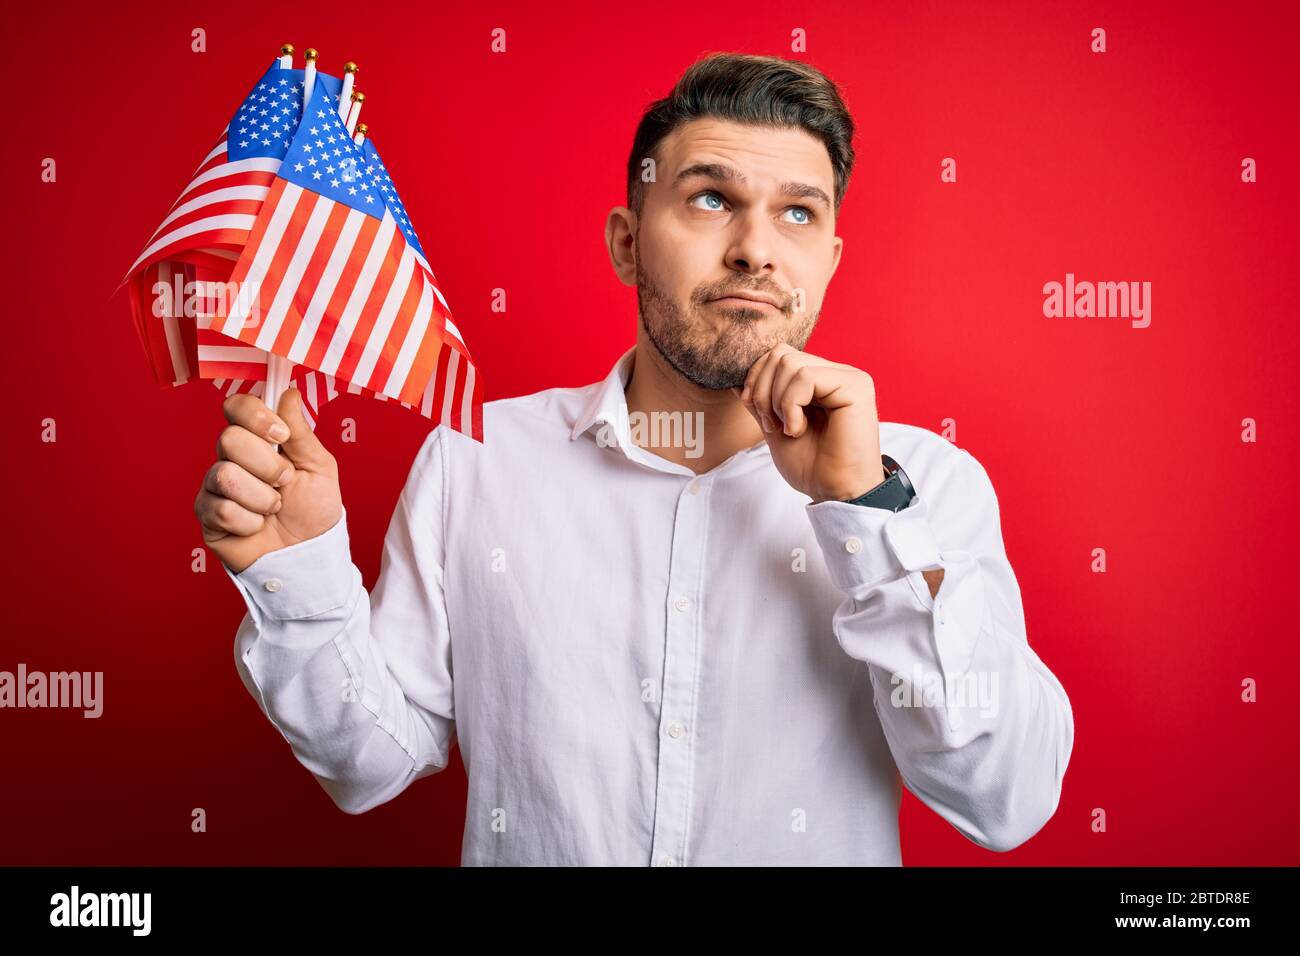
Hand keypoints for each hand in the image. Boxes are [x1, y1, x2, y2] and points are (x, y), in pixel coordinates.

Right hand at [194, 388, 342, 573]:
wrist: (308, 554)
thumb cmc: (314, 510)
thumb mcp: (318, 467)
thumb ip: (301, 432)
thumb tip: (289, 394)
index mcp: (258, 439)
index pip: (236, 407)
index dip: (255, 416)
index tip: (281, 436)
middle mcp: (231, 457)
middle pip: (229, 439)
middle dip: (267, 466)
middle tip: (285, 483)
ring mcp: (215, 485)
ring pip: (224, 476)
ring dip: (262, 497)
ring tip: (274, 508)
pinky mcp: (207, 514)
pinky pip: (220, 509)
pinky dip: (249, 522)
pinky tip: (257, 527)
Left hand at [734, 343, 886, 503]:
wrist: (836, 493)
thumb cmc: (812, 467)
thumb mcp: (775, 428)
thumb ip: (760, 402)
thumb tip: (735, 381)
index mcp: (820, 380)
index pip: (779, 355)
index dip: (756, 379)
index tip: (757, 414)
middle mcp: (836, 374)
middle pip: (780, 354)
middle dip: (763, 391)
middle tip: (772, 425)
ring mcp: (848, 377)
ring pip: (790, 363)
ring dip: (777, 401)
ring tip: (789, 429)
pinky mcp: (855, 386)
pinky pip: (805, 377)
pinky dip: (791, 406)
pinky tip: (799, 429)